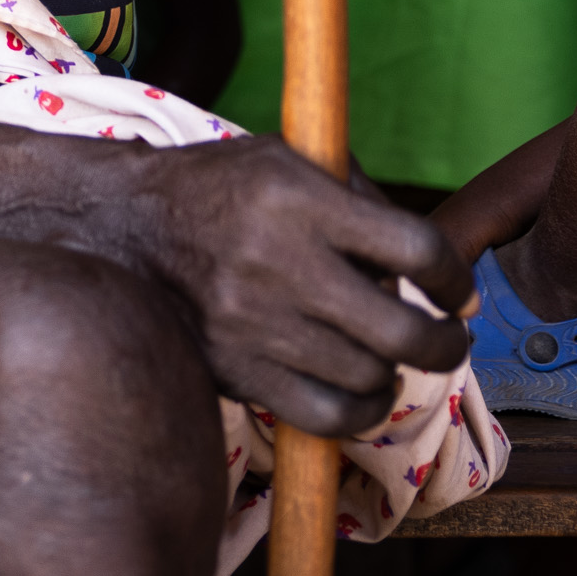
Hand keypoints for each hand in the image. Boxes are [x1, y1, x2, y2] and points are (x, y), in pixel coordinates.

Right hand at [113, 137, 473, 435]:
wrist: (119, 227)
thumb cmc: (218, 189)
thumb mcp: (284, 159)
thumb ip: (359, 197)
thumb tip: (437, 271)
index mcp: (297, 197)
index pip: (416, 248)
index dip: (455, 277)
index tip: (456, 291)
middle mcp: (277, 261)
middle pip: (403, 330)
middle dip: (446, 343)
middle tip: (448, 338)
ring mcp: (254, 323)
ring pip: (370, 377)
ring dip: (394, 371)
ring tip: (385, 354)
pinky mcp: (236, 369)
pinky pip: (327, 416)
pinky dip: (359, 411)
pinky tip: (358, 389)